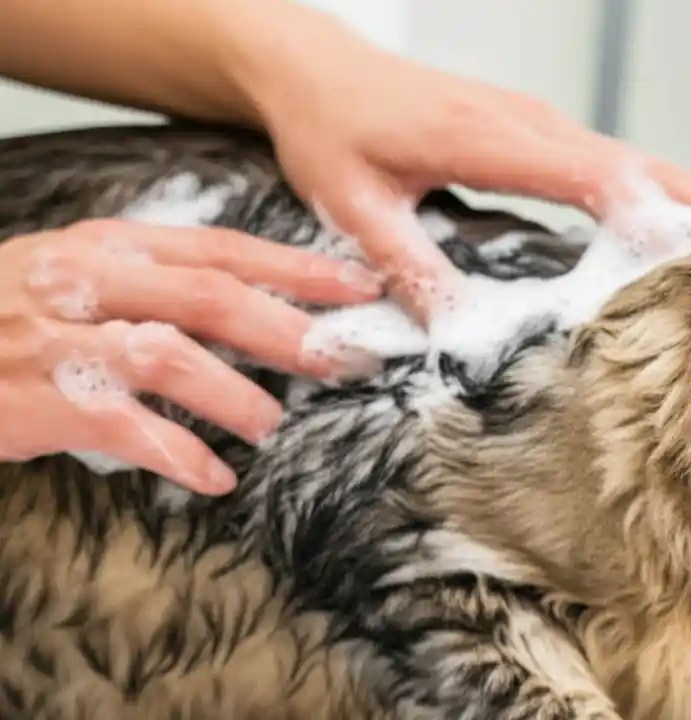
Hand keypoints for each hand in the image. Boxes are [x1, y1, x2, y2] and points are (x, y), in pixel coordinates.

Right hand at [0, 220, 382, 493]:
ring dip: (234, 394)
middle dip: (288, 329)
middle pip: (211, 296)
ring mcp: (60, 336)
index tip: (359, 285)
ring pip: (171, 356)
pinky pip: (124, 429)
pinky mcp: (39, 396)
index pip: (222, 249)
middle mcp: (88, 279)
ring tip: (269, 424)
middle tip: (343, 359)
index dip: (296, 268)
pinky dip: (178, 453)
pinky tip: (212, 477)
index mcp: (110, 246)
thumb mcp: (79, 272)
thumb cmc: (9, 314)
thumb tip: (255, 306)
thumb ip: (157, 282)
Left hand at [241, 16, 690, 322]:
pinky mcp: (538, 130)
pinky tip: (676, 231)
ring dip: (682, 204)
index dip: (650, 212)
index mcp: (485, 136)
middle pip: (634, 165)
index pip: (589, 174)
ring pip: (631, 160)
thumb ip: (407, 266)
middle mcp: (526, 121)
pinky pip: (610, 162)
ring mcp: (538, 121)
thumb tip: (459, 333)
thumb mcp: (352, 206)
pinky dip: (652, 193)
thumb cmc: (333, 129)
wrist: (320, 70)